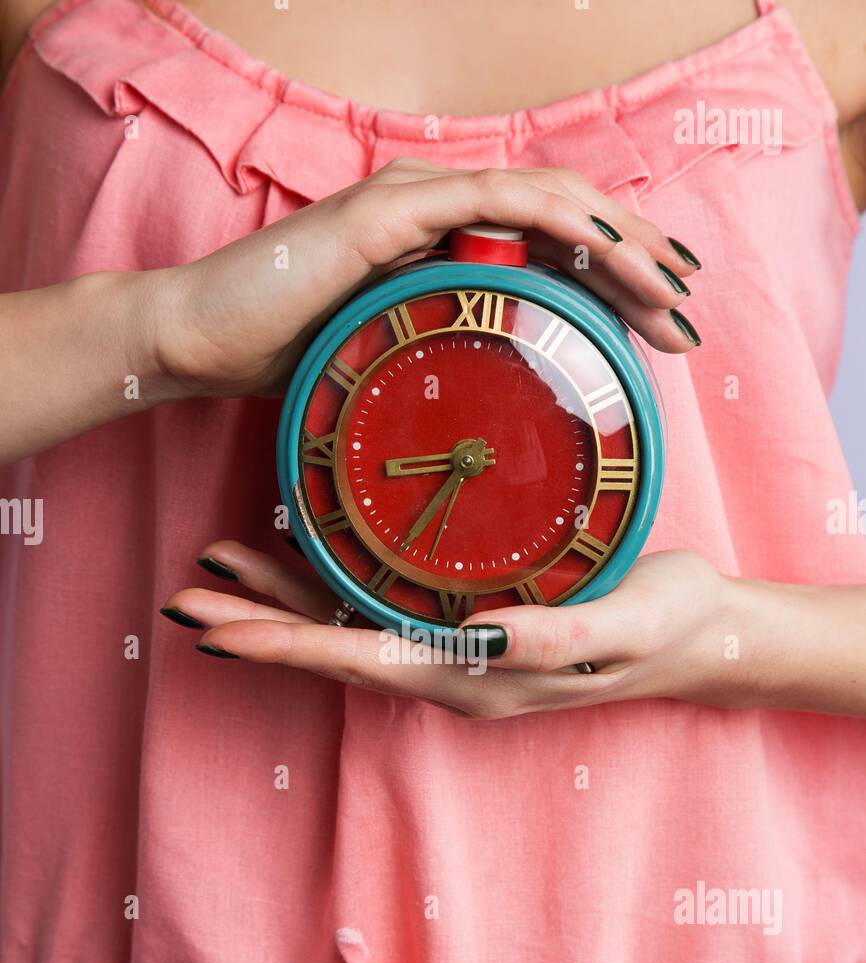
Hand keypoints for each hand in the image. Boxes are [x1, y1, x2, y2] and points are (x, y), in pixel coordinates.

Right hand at [152, 157, 701, 398]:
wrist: (195, 340)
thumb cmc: (281, 359)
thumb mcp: (383, 365)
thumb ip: (438, 364)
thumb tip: (488, 416)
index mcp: (439, 246)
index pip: (547, 248)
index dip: (613, 277)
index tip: (660, 323)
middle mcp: (435, 212)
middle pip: (565, 221)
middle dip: (637, 264)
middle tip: (685, 316)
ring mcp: (413, 203)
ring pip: (549, 201)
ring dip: (619, 244)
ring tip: (671, 289)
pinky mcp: (387, 212)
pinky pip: (494, 200)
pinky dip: (560, 219)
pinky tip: (609, 250)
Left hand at [161, 543, 756, 720]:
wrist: (696, 633)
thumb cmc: (667, 622)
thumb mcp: (629, 623)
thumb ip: (561, 636)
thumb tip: (485, 638)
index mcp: (478, 676)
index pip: (364, 658)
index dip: (289, 644)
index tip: (221, 632)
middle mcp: (452, 670)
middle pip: (335, 649)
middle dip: (257, 628)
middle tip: (181, 603)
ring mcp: (454, 651)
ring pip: (347, 629)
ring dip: (278, 606)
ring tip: (211, 575)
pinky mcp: (465, 625)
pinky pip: (379, 610)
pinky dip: (326, 588)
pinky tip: (292, 558)